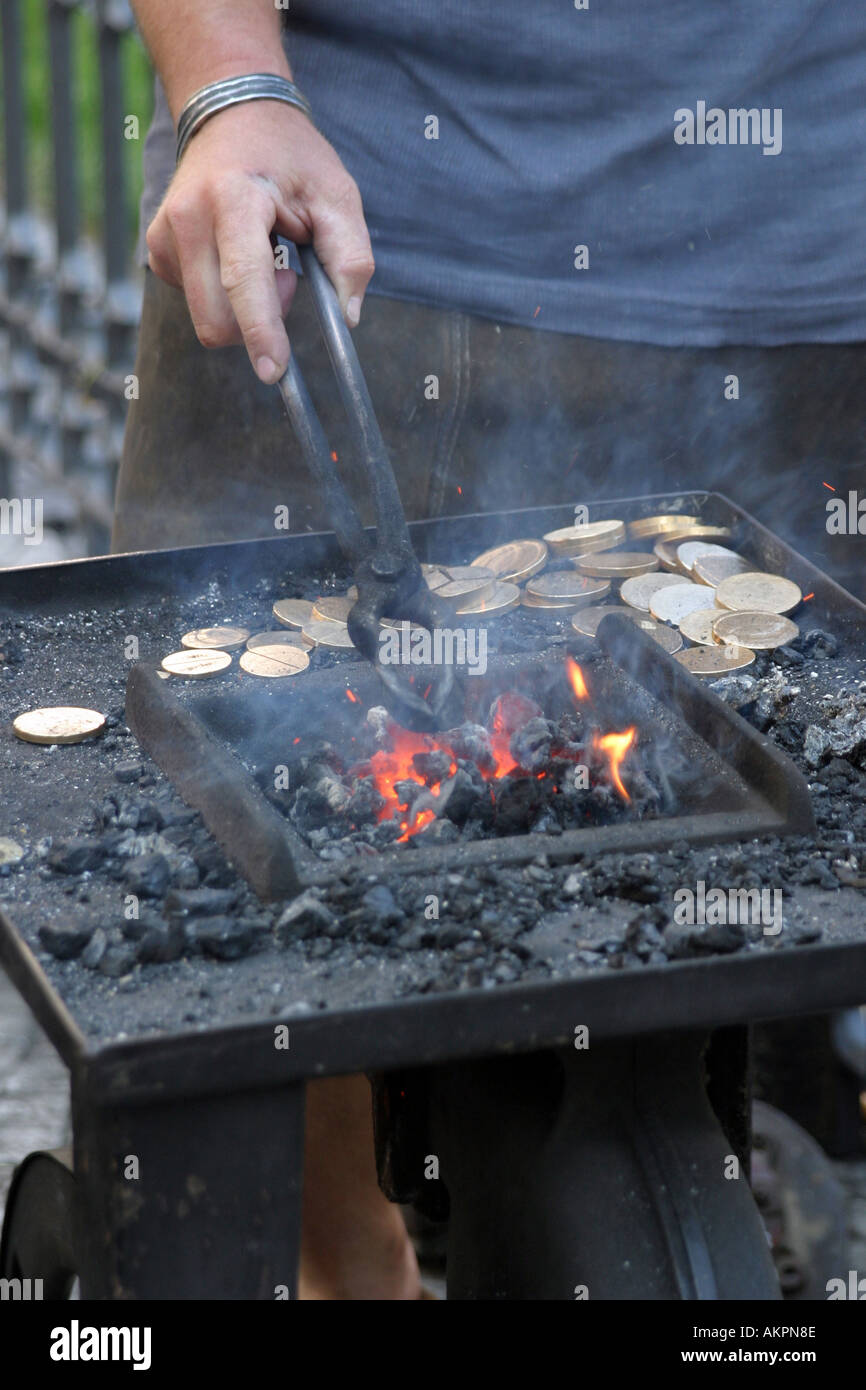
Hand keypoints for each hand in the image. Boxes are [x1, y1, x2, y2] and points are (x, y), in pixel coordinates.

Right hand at [146, 100, 374, 382]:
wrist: (232, 113)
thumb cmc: (291, 158)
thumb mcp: (337, 194)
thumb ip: (351, 255)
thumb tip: (348, 317)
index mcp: (234, 198)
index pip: (244, 278)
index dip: (261, 330)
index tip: (274, 370)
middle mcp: (187, 217)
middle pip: (216, 318)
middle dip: (259, 322)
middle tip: (288, 272)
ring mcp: (164, 236)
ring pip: (207, 318)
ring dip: (244, 306)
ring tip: (262, 252)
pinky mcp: (158, 251)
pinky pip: (198, 304)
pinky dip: (225, 294)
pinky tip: (236, 252)